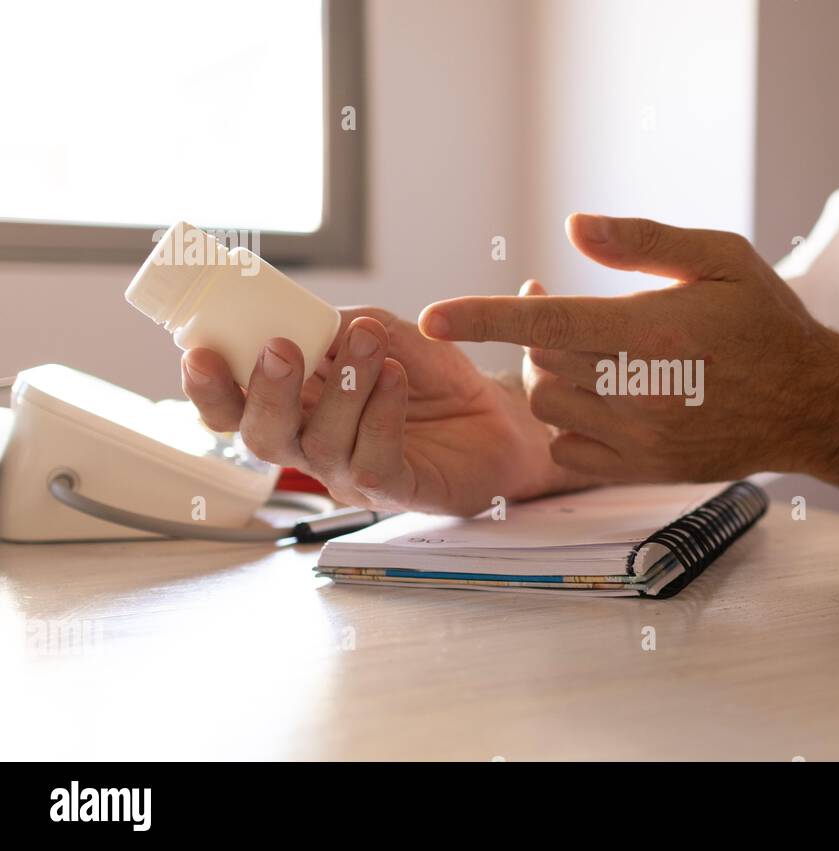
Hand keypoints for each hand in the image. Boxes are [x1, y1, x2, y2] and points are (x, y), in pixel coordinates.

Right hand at [180, 307, 578, 515]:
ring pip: (319, 444)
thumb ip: (338, 328)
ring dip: (341, 388)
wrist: (500, 413)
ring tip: (369, 342)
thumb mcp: (383, 332)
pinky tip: (394, 378)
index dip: (209, 387)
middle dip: (265, 392)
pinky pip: (371, 460)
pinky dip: (379, 414)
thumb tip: (303, 322)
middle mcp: (313, 444)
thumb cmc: (432, 376)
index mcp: (297, 404)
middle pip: (261, 437)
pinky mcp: (396, 490)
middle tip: (281, 349)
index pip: (233, 407)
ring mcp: (351, 473)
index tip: (200, 351)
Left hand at [418, 214, 838, 481]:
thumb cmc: (766, 323)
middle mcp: (640, 389)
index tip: (432, 315)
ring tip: (596, 361)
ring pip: (550, 407)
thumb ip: (643, 241)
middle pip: (542, 364)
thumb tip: (573, 226)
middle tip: (574, 321)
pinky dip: (569, 427)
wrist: (812, 405)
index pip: (547, 323)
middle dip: (540, 338)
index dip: (483, 316)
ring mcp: (641, 438)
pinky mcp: (645, 470)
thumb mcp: (721, 258)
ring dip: (554, 380)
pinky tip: (604, 405)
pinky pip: (569, 453)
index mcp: (652, 329)